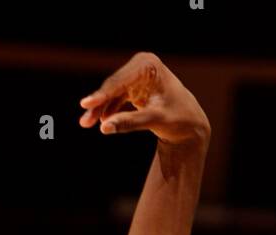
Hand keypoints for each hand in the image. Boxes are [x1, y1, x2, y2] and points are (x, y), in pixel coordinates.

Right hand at [79, 52, 210, 145]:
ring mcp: (136, 77)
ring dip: (100, 109)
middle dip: (98, 104)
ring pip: (113, 94)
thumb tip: (105, 128)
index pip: (121, 81)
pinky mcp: (134, 88)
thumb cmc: (179, 119)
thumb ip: (130, 123)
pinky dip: (109, 111)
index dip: (102, 95)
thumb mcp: (155, 120)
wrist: (191, 124)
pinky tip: (101, 123)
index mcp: (149, 65)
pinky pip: (117, 100)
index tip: (86, 104)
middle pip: (113, 86)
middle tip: (83, 121)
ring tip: (86, 124)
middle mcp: (141, 66)